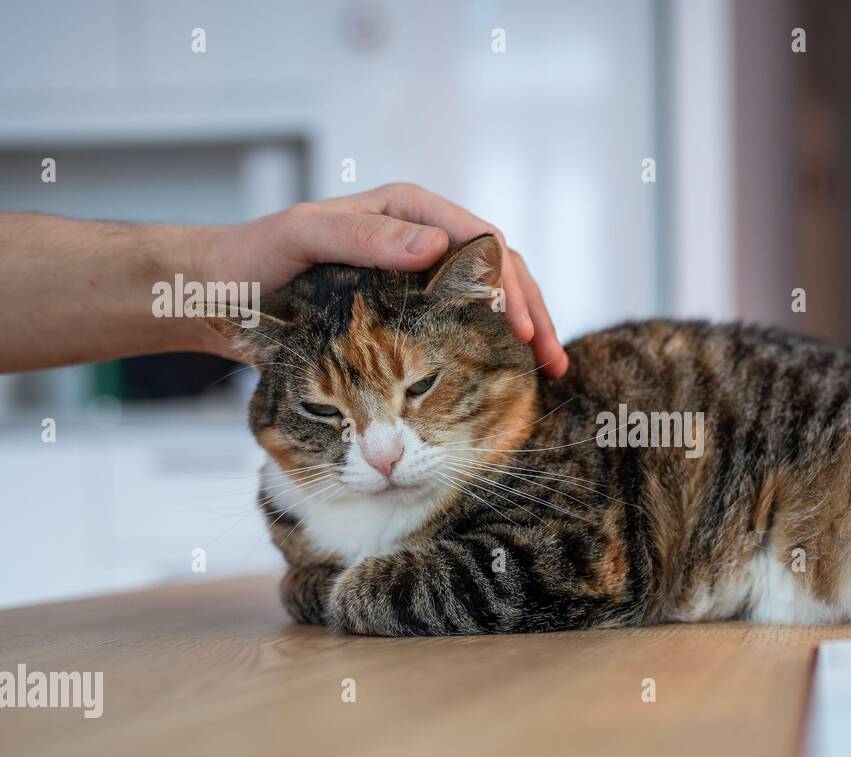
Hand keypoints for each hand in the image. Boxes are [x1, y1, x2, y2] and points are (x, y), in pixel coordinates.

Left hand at [191, 183, 567, 376]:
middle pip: (497, 269)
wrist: (220, 293)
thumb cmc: (253, 260)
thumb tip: (436, 245)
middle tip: (551, 360)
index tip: (521, 329)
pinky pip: (465, 322)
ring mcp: (419, 274)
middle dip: (532, 312)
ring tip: (550, 372)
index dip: (508, 284)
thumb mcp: (303, 238)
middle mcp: (420, 237)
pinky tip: (511, 372)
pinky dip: (494, 346)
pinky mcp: (410, 309)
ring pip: (489, 298)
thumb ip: (366, 238)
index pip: (479, 239)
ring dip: (525, 332)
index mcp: (405, 210)